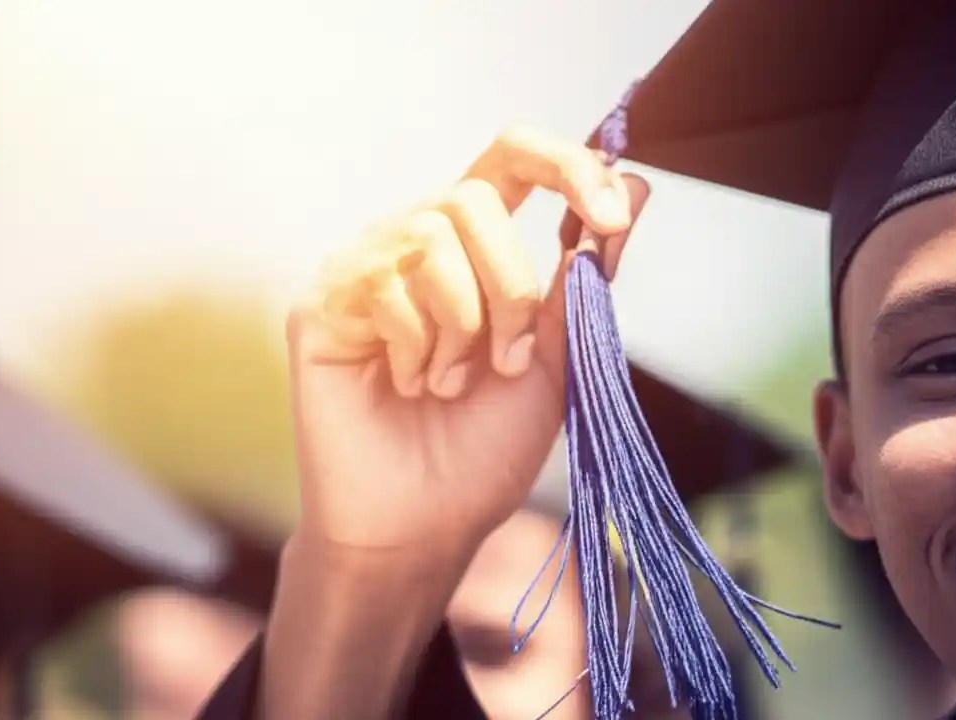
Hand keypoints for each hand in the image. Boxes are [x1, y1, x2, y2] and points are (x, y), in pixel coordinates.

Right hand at [285, 125, 651, 557]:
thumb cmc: (485, 448)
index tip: (612, 218)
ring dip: (464, 327)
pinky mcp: (322, 304)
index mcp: (477, 246)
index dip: (567, 167)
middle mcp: (414, 242)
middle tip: (509, 363)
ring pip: (431, 237)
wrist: (424, 528)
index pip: (515, 157)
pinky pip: (383, 285)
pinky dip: (416, 349)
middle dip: (513, 288)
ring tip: (451, 384)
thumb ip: (584, 276)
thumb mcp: (556, 357)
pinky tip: (406, 386)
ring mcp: (364, 268)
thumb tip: (633, 181)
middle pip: (474, 197)